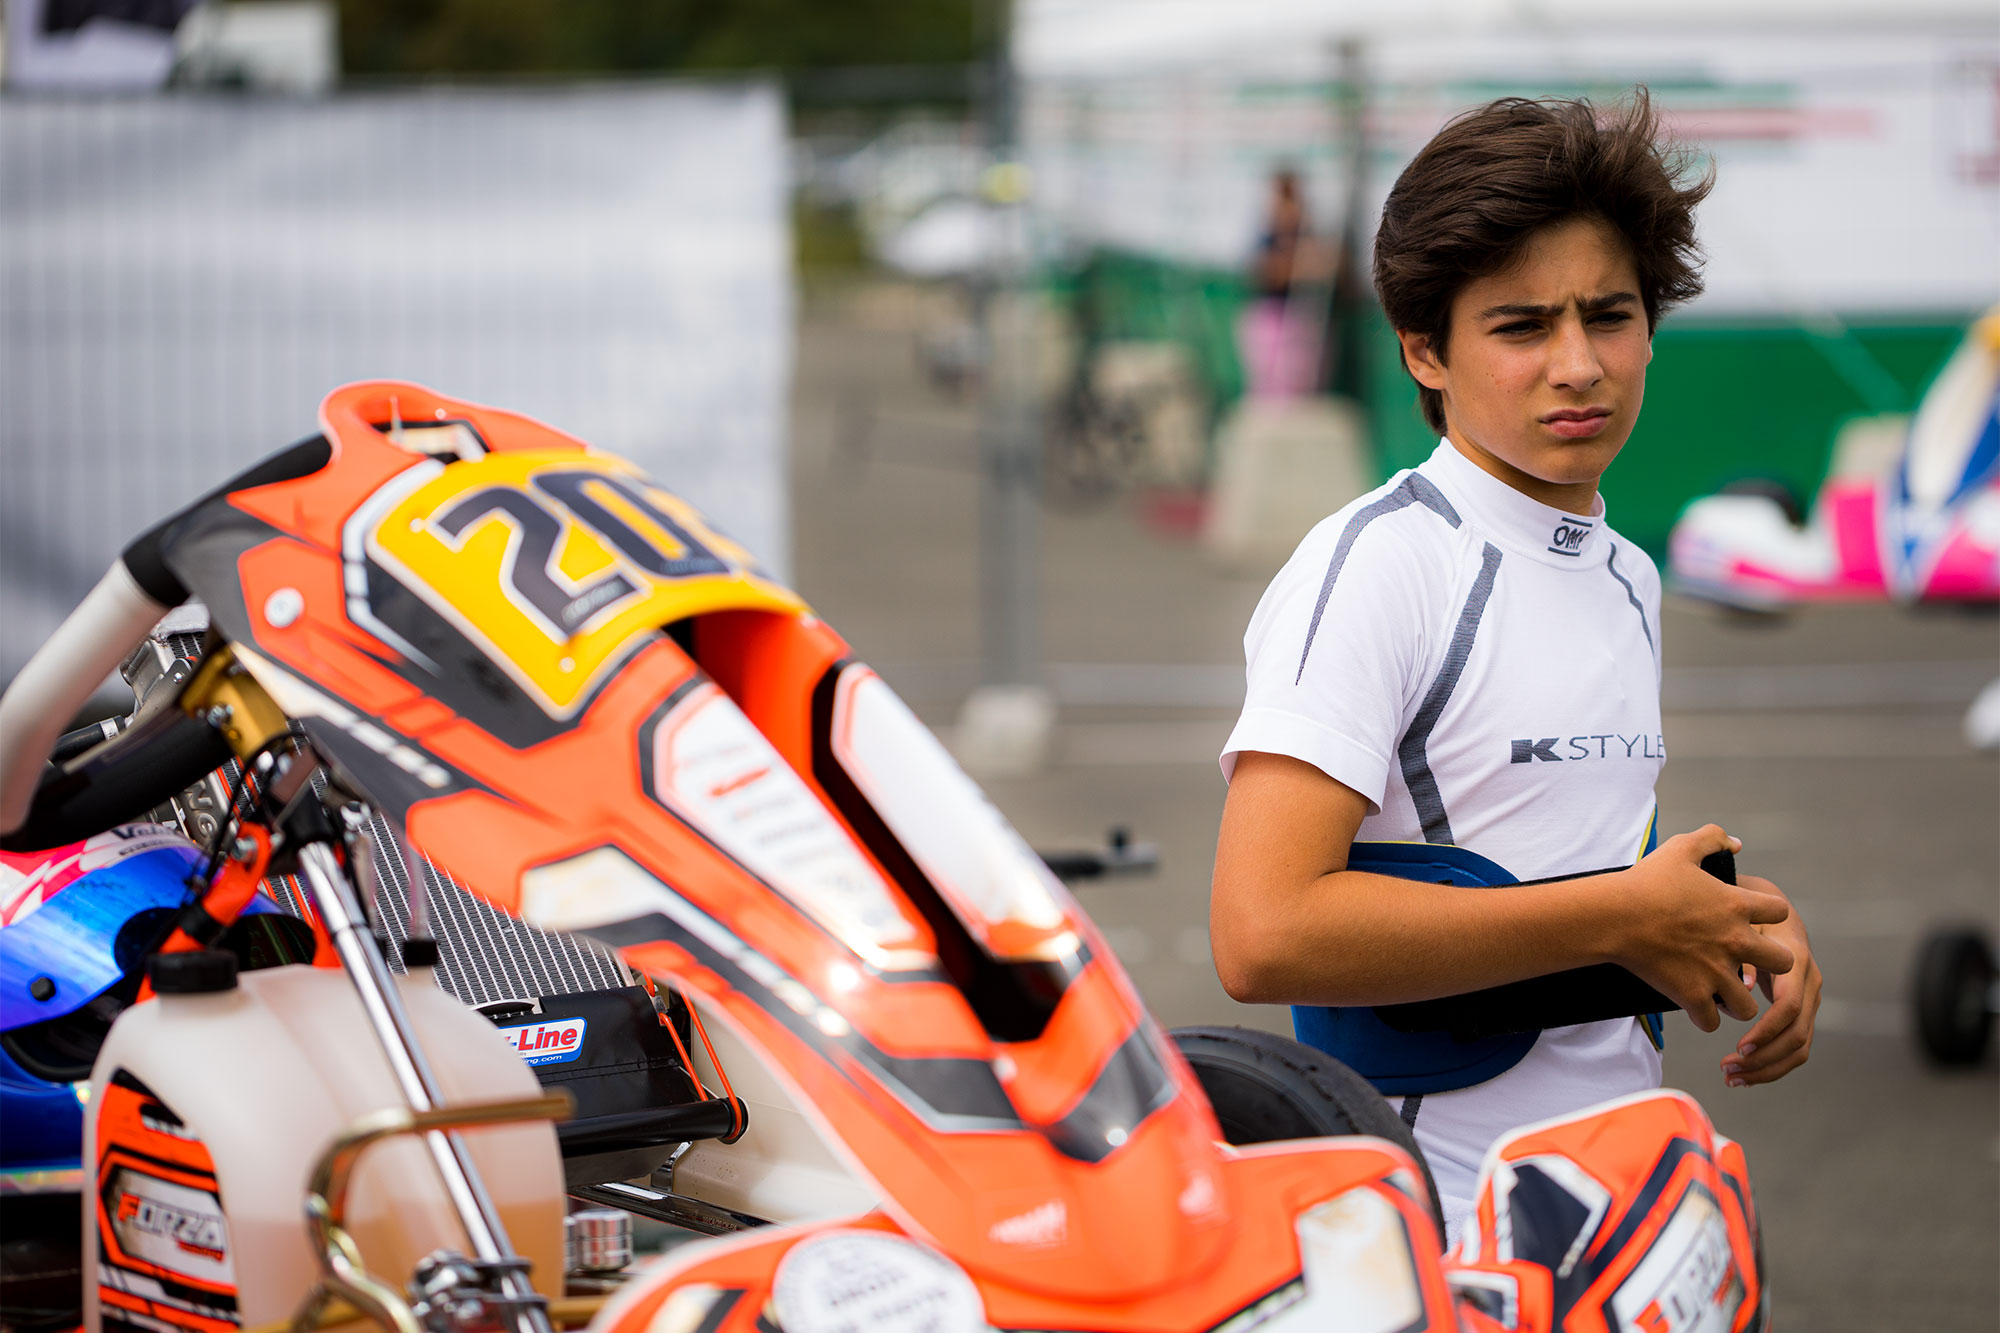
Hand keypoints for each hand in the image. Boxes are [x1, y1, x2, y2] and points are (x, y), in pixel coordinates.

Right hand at [1613, 825, 1794, 1032]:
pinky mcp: (1691, 994)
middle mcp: (1736, 941)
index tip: (1750, 920)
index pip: (1780, 914)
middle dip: (1768, 966)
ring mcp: (1715, 972)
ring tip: (1721, 995)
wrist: (1614, 915)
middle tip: (1746, 964)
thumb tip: (1737, 843)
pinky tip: (1694, 1008)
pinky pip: (1711, 1021)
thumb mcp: (1680, 848)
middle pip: (1783, 963)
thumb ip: (1713, 838)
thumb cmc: (1645, 881)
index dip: (1768, 917)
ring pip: (1748, 1004)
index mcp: (1737, 905)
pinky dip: (1704, 1018)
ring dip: (1736, 1001)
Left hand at [1720, 875, 1820, 1086]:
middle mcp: (1810, 986)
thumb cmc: (1752, 918)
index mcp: (1796, 964)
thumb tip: (1746, 986)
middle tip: (1728, 1068)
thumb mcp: (1745, 924)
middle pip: (1797, 1036)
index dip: (1767, 1030)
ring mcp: (1810, 1002)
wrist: (1775, 913)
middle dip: (1763, 1058)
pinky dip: (1771, 1065)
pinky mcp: (1802, 1013)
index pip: (1789, 1007)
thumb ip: (1745, 951)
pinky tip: (1743, 1074)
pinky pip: (1793, 1047)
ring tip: (1732, 1077)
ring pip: (1799, 1048)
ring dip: (1767, 1068)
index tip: (1739, 1046)